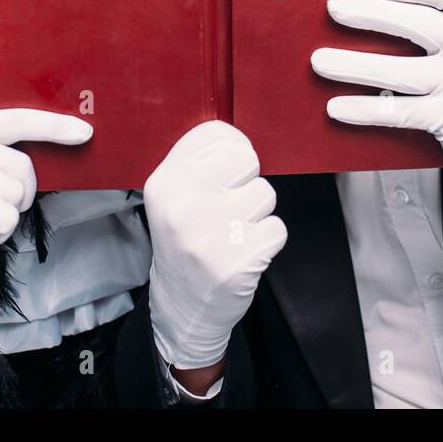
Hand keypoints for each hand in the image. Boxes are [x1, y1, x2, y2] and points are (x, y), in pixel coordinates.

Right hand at [143, 120, 287, 369]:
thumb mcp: (173, 198)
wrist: (183, 307)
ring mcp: (211, 234)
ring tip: (233, 232)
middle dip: (246, 181)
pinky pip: (277, 228)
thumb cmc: (186, 243)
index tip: (226, 171)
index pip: (215, 134)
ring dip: (257, 213)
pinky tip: (244, 251)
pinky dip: (268, 240)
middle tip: (229, 207)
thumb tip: (237, 139)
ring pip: (265, 193)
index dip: (231, 149)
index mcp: (165, 182)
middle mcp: (183, 204)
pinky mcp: (239, 261)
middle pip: (246, 159)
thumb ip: (198, 165)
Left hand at [310, 0, 442, 224]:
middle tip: (335, 8)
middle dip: (372, 15)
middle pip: (421, 24)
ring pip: (401, 71)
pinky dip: (364, 109)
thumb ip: (438, 26)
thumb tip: (368, 6)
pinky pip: (398, 111)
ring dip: (354, 65)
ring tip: (320, 60)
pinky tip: (336, 107)